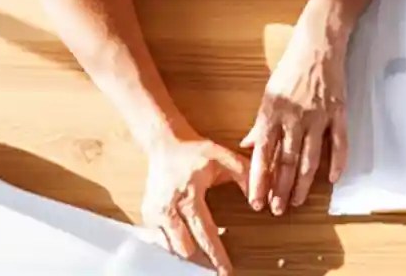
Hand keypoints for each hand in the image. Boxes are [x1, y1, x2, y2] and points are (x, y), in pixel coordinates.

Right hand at [142, 133, 249, 275]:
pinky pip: (159, 240)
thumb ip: (245, 176)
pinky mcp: (147, 214)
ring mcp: (155, 213)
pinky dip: (172, 244)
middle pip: (185, 248)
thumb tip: (258, 199)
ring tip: (199, 258)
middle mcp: (169, 208)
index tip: (225, 271)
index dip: (216, 255)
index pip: (205, 234)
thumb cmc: (194, 151)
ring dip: (186, 252)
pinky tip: (184, 244)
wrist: (164, 143)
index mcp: (189, 196)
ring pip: (170, 247)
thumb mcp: (224, 158)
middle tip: (212, 267)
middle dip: (199, 259)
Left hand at [241, 10, 347, 215]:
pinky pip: (339, 142)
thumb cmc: (291, 66)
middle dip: (280, 189)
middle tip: (277, 210)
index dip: (259, 180)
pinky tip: (333, 180)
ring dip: (302, 183)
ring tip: (297, 201)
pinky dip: (337, 162)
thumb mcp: (269, 93)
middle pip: (285, 161)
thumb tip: (248, 144)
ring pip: (309, 157)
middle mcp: (293, 117)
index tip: (255, 201)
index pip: (262, 154)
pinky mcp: (338, 111)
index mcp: (272, 112)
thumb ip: (261, 124)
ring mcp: (318, 115)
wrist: (319, 42)